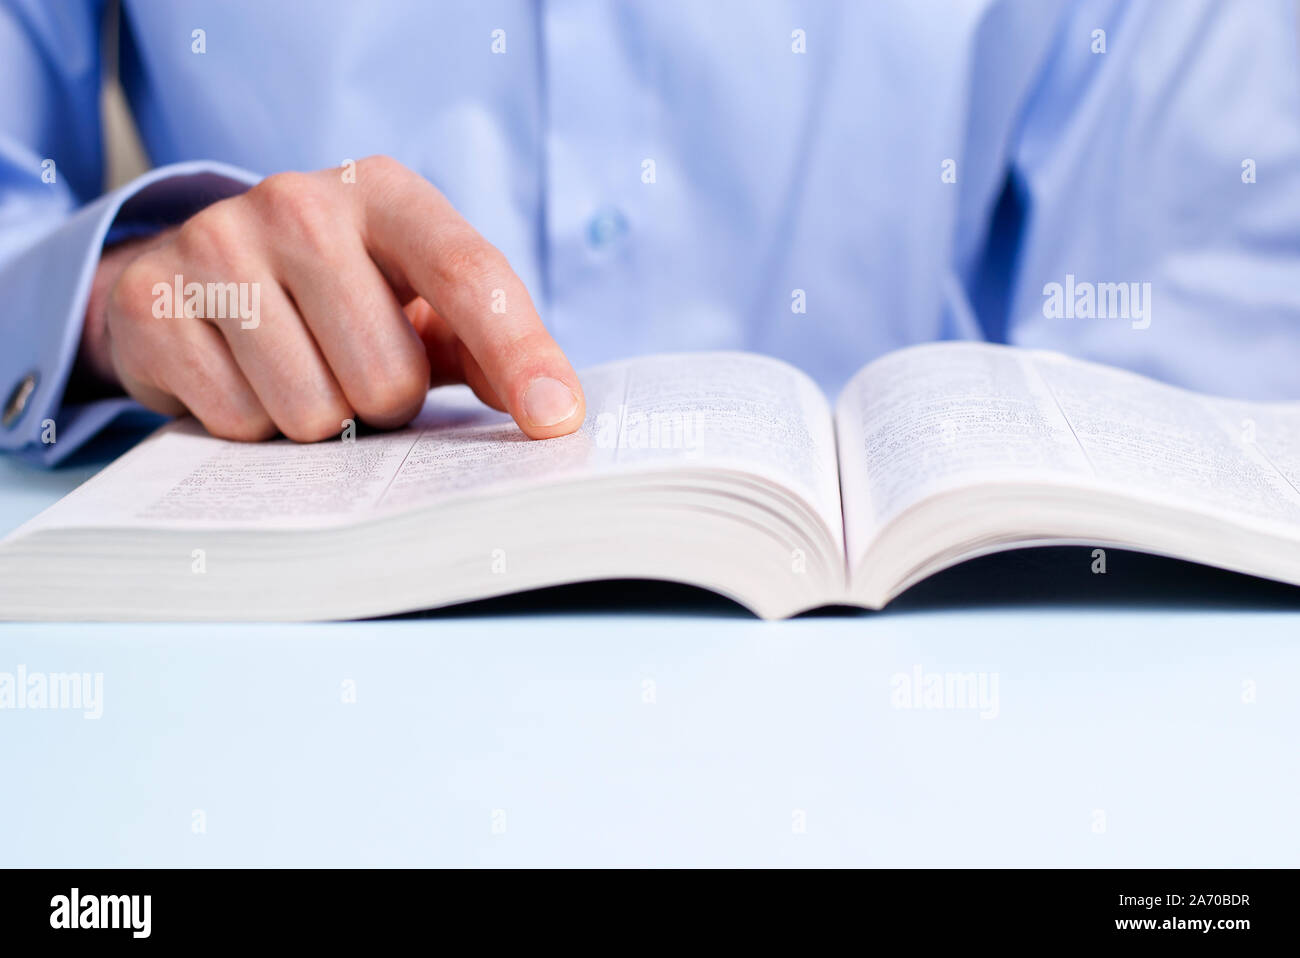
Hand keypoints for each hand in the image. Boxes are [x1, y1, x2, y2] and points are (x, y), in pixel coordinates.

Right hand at [79, 156, 583, 441]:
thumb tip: (549, 409)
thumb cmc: (339, 294)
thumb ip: (485, 342)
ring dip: (320, 420)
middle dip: (384, 402)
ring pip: (313, 413)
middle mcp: (297, 201)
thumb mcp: (416, 298)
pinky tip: (243, 377)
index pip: (468, 274)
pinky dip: (253, 426)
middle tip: (356, 369)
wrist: (198, 273)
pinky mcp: (153, 301)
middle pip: (387, 376)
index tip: (555, 421)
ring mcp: (216, 244)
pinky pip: (240, 424)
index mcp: (385, 192)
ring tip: (302, 371)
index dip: (519, 354)